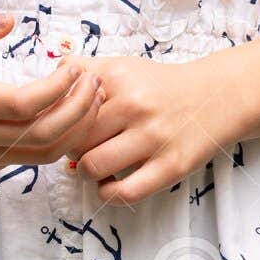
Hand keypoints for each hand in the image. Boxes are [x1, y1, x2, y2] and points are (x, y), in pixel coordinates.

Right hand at [0, 10, 104, 173]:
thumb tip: (10, 20)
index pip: (26, 105)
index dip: (59, 87)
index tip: (73, 64)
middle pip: (45, 134)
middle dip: (80, 109)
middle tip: (95, 80)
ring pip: (46, 154)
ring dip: (77, 128)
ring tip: (92, 96)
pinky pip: (34, 158)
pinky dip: (61, 139)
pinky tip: (72, 113)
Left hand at [67, 54, 240, 203]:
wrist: (215, 97)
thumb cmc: (157, 86)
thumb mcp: (121, 65)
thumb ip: (80, 71)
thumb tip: (45, 91)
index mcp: (117, 77)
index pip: (64, 108)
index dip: (59, 122)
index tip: (68, 126)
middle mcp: (135, 105)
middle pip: (74, 139)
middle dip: (71, 149)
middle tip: (84, 147)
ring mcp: (154, 137)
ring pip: (92, 166)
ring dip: (87, 172)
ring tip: (96, 165)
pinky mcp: (171, 166)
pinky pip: (124, 192)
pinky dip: (108, 193)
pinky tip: (110, 183)